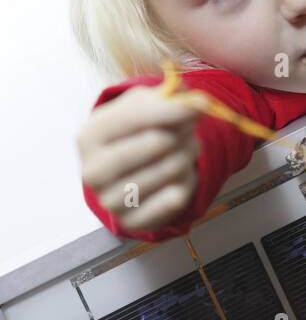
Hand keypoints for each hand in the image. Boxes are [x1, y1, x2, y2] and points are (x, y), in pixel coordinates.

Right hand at [77, 86, 200, 232]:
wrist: (126, 173)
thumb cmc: (136, 131)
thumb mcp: (144, 105)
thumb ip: (168, 97)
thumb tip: (195, 100)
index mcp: (89, 135)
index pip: (135, 116)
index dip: (173, 109)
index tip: (202, 104)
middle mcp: (92, 171)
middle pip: (157, 143)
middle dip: (183, 132)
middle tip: (188, 129)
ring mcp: (109, 201)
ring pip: (171, 170)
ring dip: (187, 155)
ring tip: (182, 150)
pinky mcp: (132, 222)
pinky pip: (176, 198)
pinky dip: (186, 182)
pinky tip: (176, 177)